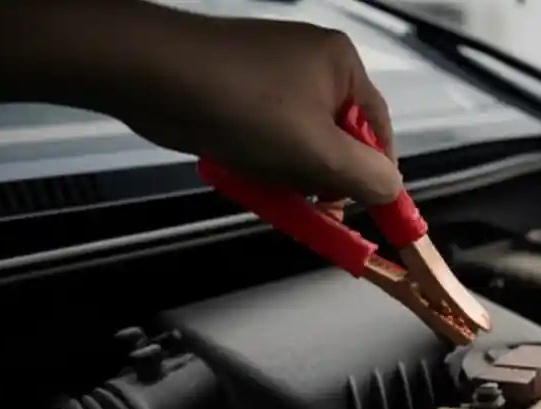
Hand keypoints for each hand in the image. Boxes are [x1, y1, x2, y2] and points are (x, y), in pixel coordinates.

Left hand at [122, 14, 401, 204]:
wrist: (149, 74)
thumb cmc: (242, 107)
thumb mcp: (316, 151)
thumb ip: (365, 177)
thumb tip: (391, 190)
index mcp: (341, 65)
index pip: (378, 129)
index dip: (376, 175)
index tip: (369, 213)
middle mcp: (312, 64)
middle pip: (338, 140)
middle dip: (320, 176)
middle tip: (308, 204)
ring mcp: (271, 75)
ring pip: (299, 145)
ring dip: (286, 173)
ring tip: (261, 177)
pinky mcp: (237, 90)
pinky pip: (267, 138)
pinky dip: (259, 160)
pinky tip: (241, 166)